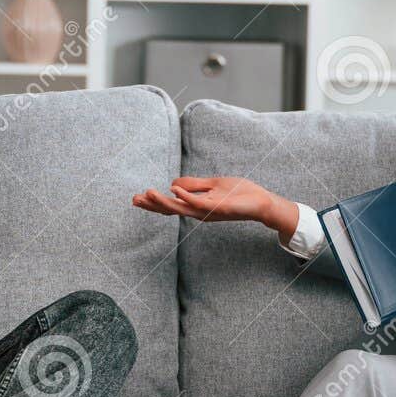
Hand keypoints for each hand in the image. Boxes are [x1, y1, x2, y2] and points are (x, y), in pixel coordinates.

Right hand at [132, 175, 299, 239]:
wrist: (261, 202)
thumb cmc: (240, 193)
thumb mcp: (213, 185)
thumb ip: (194, 185)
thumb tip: (172, 184)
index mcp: (197, 206)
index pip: (172, 205)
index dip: (154, 203)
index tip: (137, 198)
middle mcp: (200, 212)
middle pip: (171, 210)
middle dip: (152, 206)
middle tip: (133, 200)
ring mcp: (208, 211)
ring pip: (181, 208)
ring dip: (163, 202)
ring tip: (147, 194)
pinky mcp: (218, 207)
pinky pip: (199, 202)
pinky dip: (186, 196)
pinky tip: (173, 190)